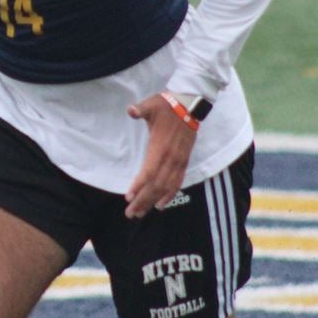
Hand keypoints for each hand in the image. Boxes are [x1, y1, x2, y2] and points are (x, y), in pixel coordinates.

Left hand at [123, 93, 196, 218]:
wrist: (190, 104)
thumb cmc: (167, 105)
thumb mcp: (152, 105)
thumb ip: (140, 109)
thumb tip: (130, 110)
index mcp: (160, 146)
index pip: (149, 171)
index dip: (139, 186)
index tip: (128, 197)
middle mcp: (170, 158)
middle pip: (156, 185)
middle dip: (142, 200)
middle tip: (130, 213)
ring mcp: (179, 161)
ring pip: (165, 187)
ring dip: (153, 201)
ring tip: (140, 213)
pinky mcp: (184, 161)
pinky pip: (178, 182)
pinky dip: (169, 195)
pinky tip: (160, 205)